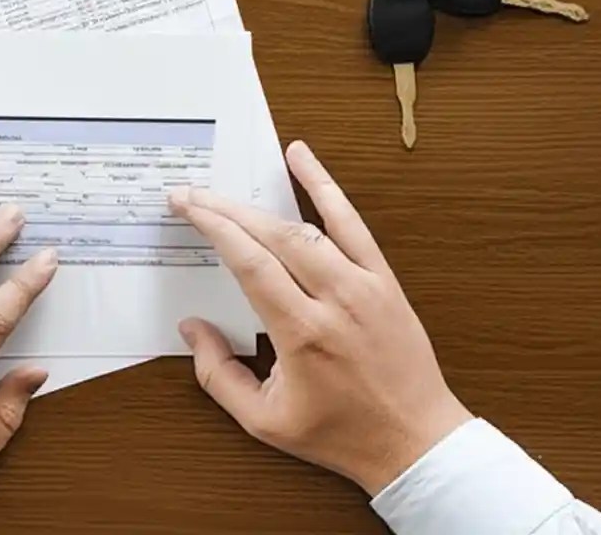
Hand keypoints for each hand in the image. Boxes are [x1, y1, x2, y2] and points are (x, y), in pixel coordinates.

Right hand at [170, 142, 472, 495]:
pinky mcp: (384, 281)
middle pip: (272, 236)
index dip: (213, 227)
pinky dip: (327, 189)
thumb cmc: (342, 434)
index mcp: (303, 334)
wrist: (414, 441)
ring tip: (233, 180)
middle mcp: (336, 301)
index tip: (187, 207)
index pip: (249, 262)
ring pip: (309, 225)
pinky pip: (353, 224)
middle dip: (226, 209)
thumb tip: (192, 329)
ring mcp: (365, 286)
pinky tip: (305, 160)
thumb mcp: (264, 422)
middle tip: (193, 194)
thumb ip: (218, 375)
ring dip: (266, 199)